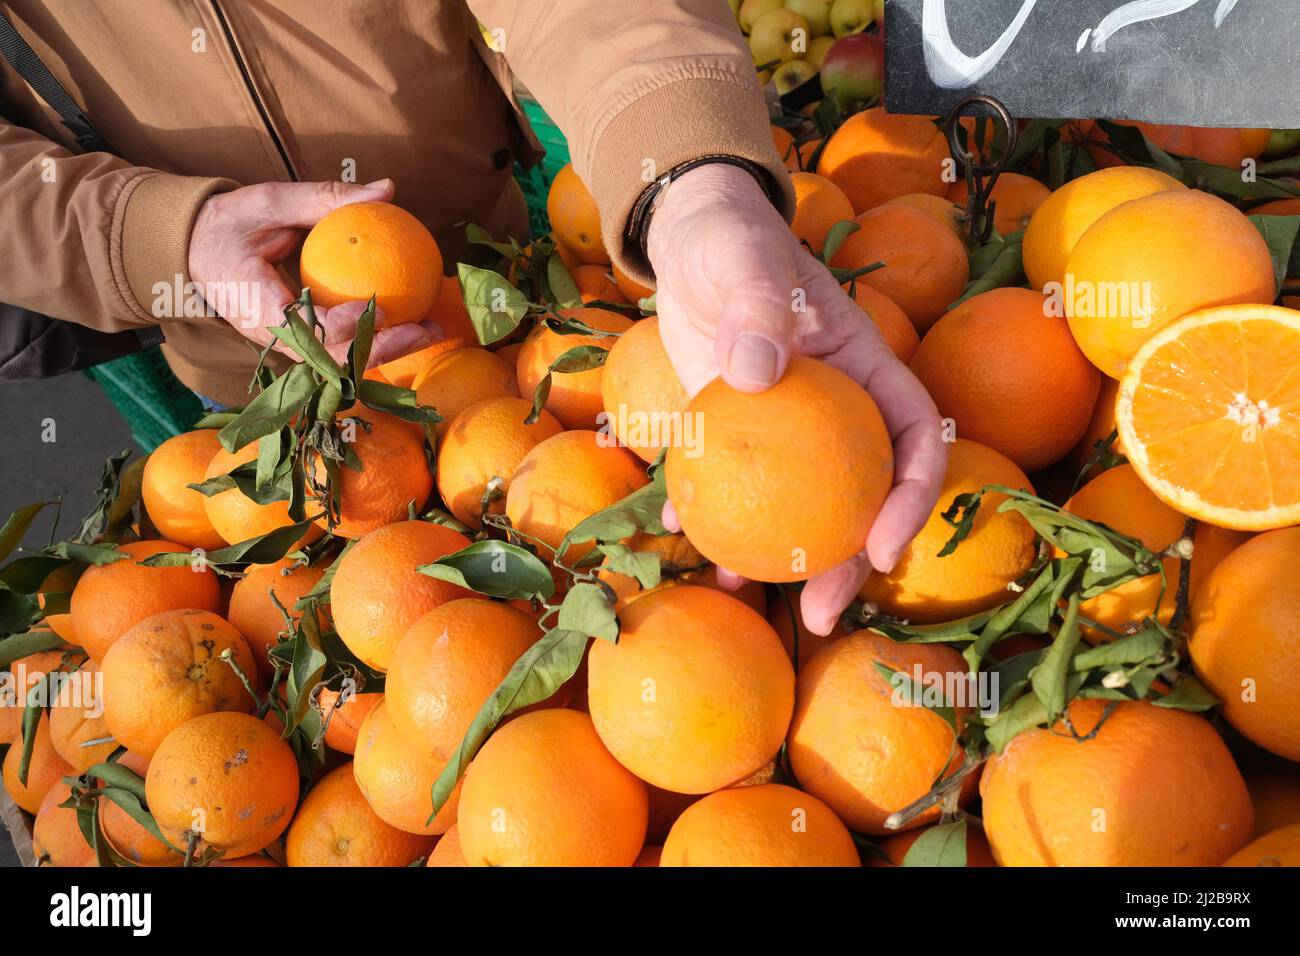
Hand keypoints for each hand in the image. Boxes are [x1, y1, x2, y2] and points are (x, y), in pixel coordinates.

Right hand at [188, 179, 439, 364]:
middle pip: (333, 358)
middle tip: (424, 328)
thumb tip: (386, 188)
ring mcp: (287, 346)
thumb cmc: (228, 224)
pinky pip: (342, 347)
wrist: (195, 251)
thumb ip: (324, 197)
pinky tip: (414, 321)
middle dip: (381, 349)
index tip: (376, 307)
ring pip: (342, 360)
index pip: (306, 331)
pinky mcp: (301, 343)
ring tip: (432, 328)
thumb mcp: (269, 201)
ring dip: (388, 349)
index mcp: (257, 306)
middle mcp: (274, 337)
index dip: (343, 328)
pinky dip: (377, 338)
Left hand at [647, 163, 947, 635]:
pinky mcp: (732, 432)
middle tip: (820, 613)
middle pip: (859, 495)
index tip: (882, 545)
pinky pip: (728, 483)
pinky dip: (708, 512)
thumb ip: (757, 302)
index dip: (912, 497)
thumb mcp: (746, 259)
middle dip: (848, 563)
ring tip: (743, 591)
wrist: (691, 241)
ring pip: (796, 505)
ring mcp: (784, 429)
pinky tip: (682, 537)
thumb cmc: (733, 239)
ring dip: (778, 557)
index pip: (914, 438)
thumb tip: (757, 374)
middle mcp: (835, 411)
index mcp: (865, 371)